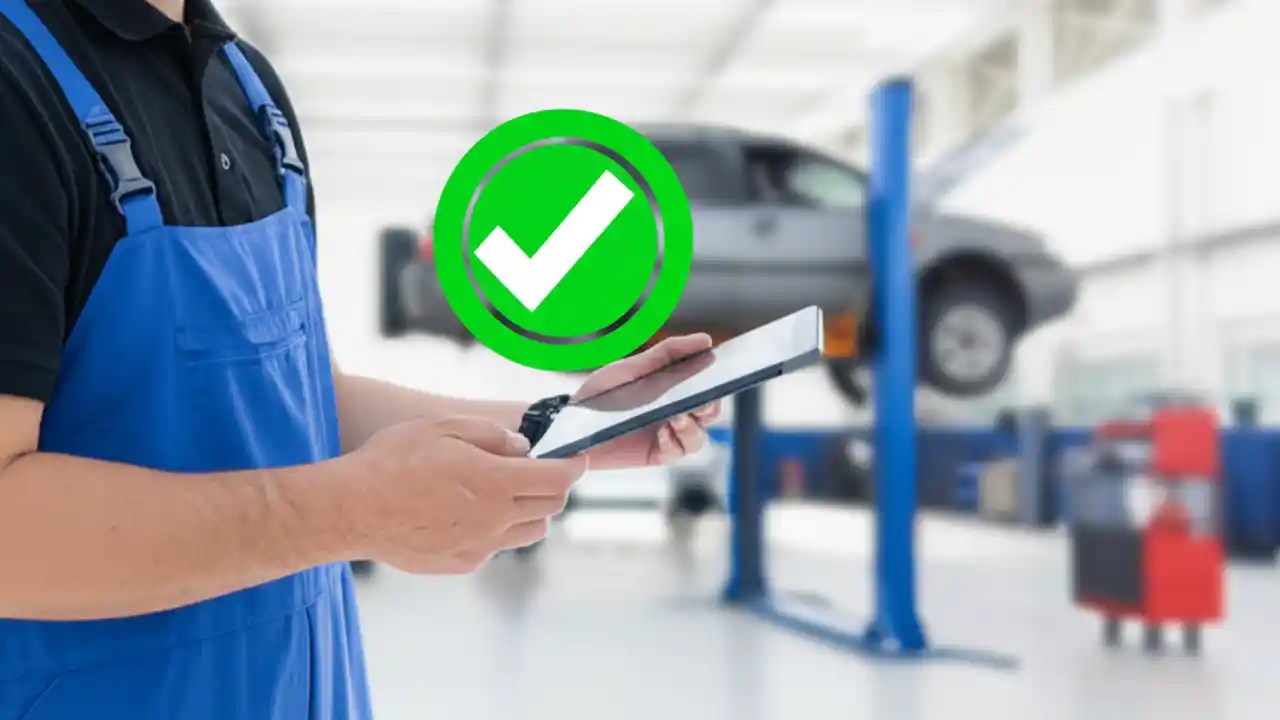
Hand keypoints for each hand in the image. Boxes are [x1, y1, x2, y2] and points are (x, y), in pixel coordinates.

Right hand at [344, 416, 586, 573]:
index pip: (558, 479)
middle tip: (540, 470)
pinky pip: (497, 547)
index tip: (578, 459)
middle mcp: (495, 519)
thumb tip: (521, 447)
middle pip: (551, 507)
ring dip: (531, 511)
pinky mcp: (462, 563)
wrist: (352, 510)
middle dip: (555, 486)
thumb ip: (491, 435)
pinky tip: (472, 513)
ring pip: (531, 532)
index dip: (575, 466)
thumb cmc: (393, 461)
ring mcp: (480, 546)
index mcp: (495, 482)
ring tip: (507, 493)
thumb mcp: (443, 428)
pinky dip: (499, 530)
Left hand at [574, 334, 722, 469]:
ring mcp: (667, 435)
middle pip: (709, 414)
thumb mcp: (632, 368)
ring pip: (698, 437)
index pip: (707, 389)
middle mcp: (674, 413)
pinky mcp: (656, 454)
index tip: (716, 379)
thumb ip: (668, 353)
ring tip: (674, 419)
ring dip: (691, 428)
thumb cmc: (600, 394)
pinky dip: (675, 443)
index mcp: (673, 390)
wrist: (570, 425)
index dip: (718, 385)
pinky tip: (663, 434)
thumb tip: (705, 340)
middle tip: (698, 403)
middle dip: (708, 408)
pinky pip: (677, 453)